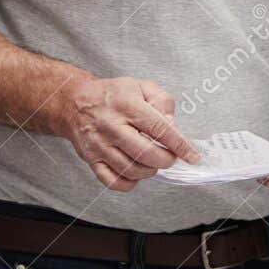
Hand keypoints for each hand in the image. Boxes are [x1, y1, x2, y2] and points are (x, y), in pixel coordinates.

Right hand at [54, 76, 197, 191]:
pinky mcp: (91, 160)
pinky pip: (113, 181)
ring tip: (153, 161)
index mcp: (128, 106)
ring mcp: (99, 146)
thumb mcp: (142, 86)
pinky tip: (136, 172)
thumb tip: (173, 126)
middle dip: (166, 160)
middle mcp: (112, 127)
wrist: (75, 103)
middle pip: (146, 154)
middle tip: (170, 156)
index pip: (160, 130)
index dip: (180, 145)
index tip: (193, 156)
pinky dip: (130, 183)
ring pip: (131, 170)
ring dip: (150, 170)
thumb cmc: (113, 95)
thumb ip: (163, 102)